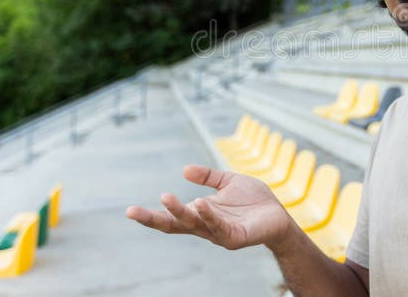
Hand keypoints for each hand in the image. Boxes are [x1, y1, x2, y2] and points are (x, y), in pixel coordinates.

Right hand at [126, 164, 291, 249]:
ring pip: (194, 224)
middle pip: (174, 225)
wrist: (279, 214)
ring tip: (166, 198)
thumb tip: (184, 170)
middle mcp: (205, 226)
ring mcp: (219, 233)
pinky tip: (201, 203)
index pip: (171, 217)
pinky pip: (219, 226)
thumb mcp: (228, 182)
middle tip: (132, 211)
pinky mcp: (235, 237)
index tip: (128, 210)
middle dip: (153, 219)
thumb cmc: (253, 201)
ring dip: (180, 212)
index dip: (151, 216)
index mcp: (201, 214)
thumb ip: (208, 176)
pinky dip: (209, 215)